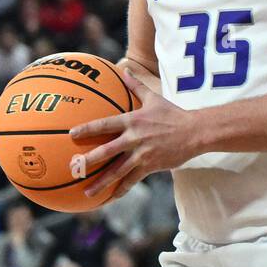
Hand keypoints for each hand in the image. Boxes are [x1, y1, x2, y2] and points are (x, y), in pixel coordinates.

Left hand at [69, 68, 199, 200]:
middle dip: (88, 160)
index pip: (105, 125)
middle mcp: (135, 138)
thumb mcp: (154, 98)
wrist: (195, 132)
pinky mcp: (150, 166)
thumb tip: (125, 69)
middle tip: (73, 167)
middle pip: (107, 151)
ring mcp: (142, 154)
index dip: (87, 129)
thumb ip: (136, 86)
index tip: (71, 134)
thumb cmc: (173, 114)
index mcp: (133, 121)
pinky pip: (132, 180)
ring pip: (117, 170)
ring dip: (101, 182)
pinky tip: (110, 197)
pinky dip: (121, 189)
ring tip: (86, 191)